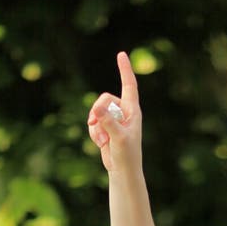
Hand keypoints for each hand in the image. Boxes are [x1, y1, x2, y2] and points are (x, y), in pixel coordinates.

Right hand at [87, 51, 141, 172]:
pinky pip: (93, 123)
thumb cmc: (127, 155)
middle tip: (95, 122)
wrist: (123, 171)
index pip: (129, 86)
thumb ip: (108, 121)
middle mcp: (123, 113)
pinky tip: (101, 144)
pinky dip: (94, 133)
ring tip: (102, 141)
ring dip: (95, 126)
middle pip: (105, 99)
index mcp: (133, 111)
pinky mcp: (105, 128)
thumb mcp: (118, 137)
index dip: (125, 70)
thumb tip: (97, 107)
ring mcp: (113, 120)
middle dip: (98, 111)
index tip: (121, 54)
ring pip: (96, 112)